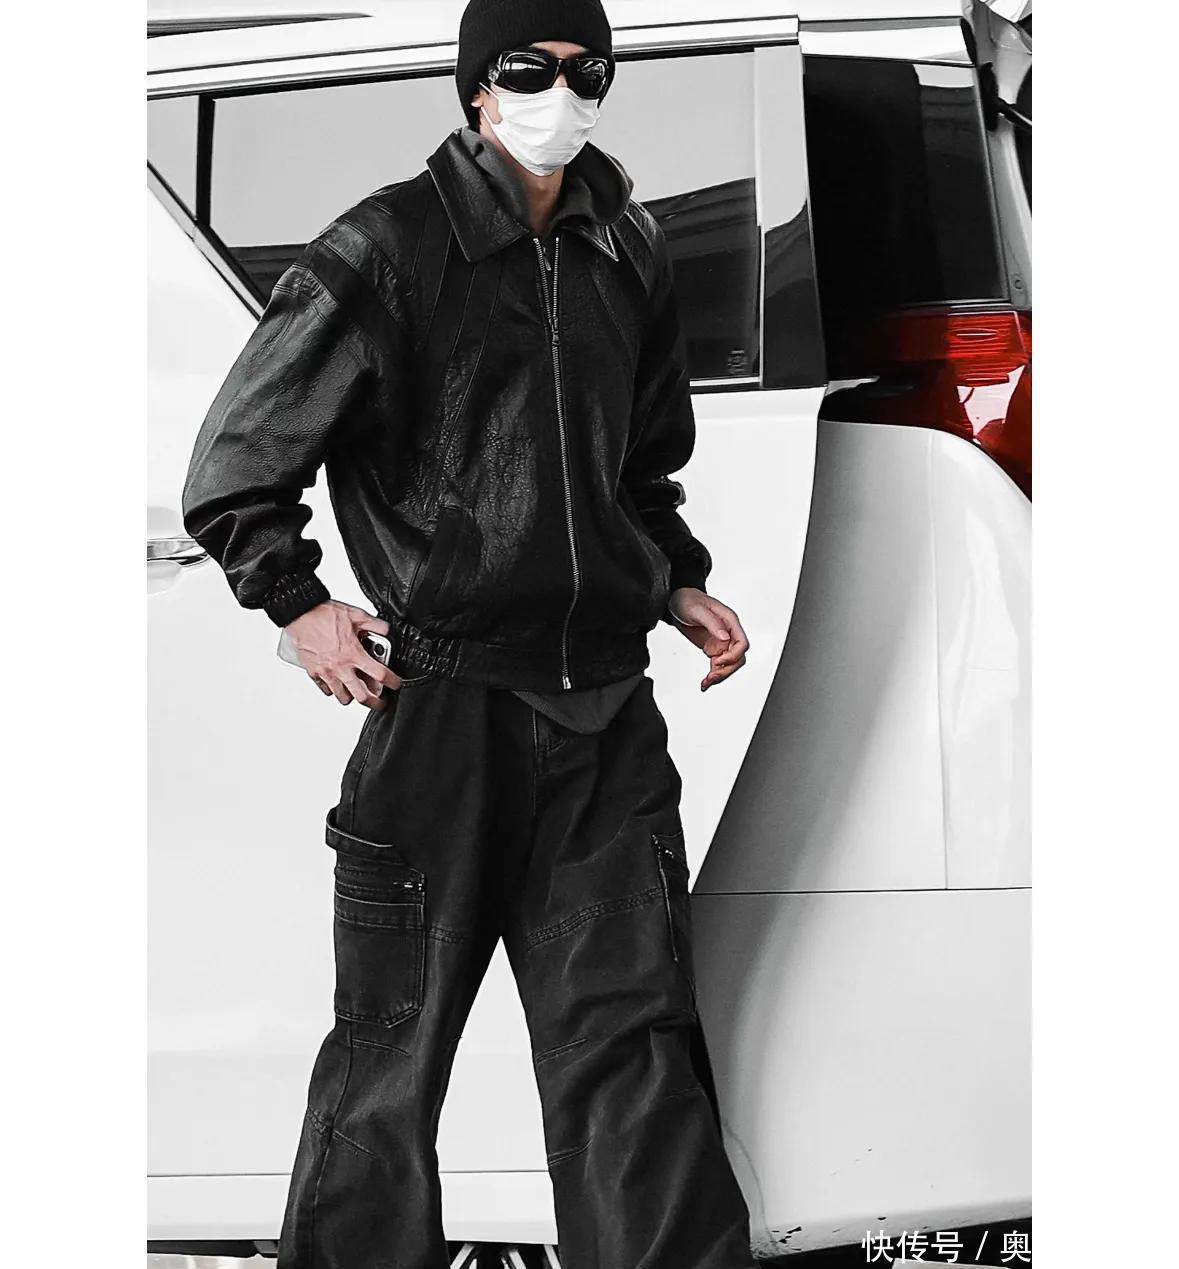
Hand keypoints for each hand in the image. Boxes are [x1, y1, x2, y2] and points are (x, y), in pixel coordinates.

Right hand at [285, 601, 401, 708]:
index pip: (380, 675)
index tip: (396, 684)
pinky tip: (338, 682)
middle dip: (375, 702)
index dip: (393, 682)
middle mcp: (340, 667)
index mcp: (353, 653)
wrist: (300, 614)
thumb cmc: (323, 614)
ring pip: (343, 697)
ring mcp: (326, 672)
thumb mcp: (356, 615)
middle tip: (380, 701)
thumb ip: (374, 625)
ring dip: (353, 696)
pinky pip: (326, 690)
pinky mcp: (314, 673)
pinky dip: (334, 689)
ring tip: (358, 691)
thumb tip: (386, 631)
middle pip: (362, 696)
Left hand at [667, 588, 749, 691]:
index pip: (742, 643)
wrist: (676, 601)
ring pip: (729, 664)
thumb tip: (725, 637)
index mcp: (729, 621)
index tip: (718, 661)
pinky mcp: (713, 647)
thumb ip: (712, 623)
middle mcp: (728, 632)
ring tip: (706, 681)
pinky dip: (713, 674)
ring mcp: (721, 641)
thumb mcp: (697, 609)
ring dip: (720, 674)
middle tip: (711, 676)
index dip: (733, 655)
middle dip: (726, 669)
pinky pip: (718, 665)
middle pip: (738, 657)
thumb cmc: (687, 599)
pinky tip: (705, 681)